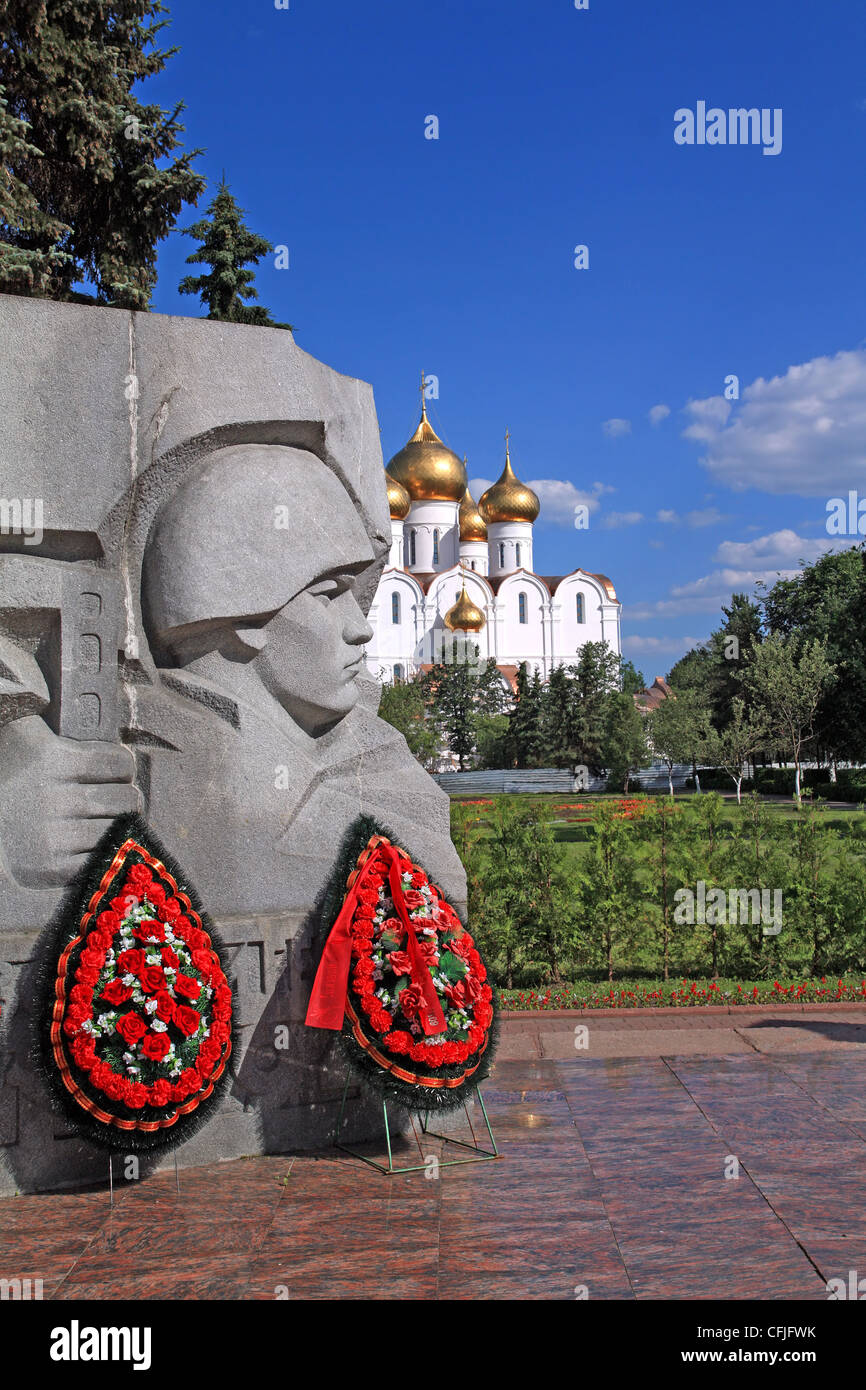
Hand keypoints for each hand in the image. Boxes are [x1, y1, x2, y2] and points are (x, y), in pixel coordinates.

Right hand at [0, 716, 140, 887]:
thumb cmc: (13, 774)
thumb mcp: (26, 734)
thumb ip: (43, 709)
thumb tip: (55, 678)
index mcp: (53, 759)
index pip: (120, 762)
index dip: (120, 767)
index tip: (111, 772)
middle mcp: (55, 797)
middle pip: (125, 799)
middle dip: (123, 799)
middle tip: (110, 800)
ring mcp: (53, 835)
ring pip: (118, 830)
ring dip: (116, 827)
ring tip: (100, 821)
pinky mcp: (52, 867)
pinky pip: (102, 860)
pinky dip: (103, 855)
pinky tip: (89, 845)